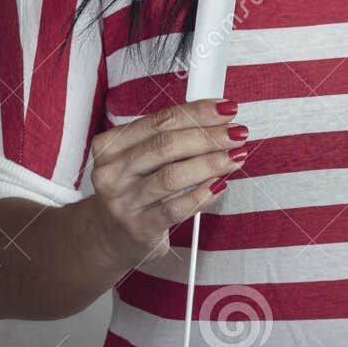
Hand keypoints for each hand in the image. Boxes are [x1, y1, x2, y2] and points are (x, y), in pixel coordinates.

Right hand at [83, 99, 247, 268]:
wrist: (110, 237)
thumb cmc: (132, 191)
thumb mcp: (138, 160)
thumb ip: (168, 139)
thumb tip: (215, 121)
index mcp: (110, 145)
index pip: (159, 120)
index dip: (197, 112)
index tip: (225, 109)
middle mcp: (111, 171)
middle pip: (165, 145)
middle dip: (208, 136)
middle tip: (237, 134)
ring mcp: (122, 201)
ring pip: (172, 176)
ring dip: (210, 164)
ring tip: (234, 157)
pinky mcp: (139, 227)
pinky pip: (176, 209)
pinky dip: (202, 195)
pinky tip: (220, 185)